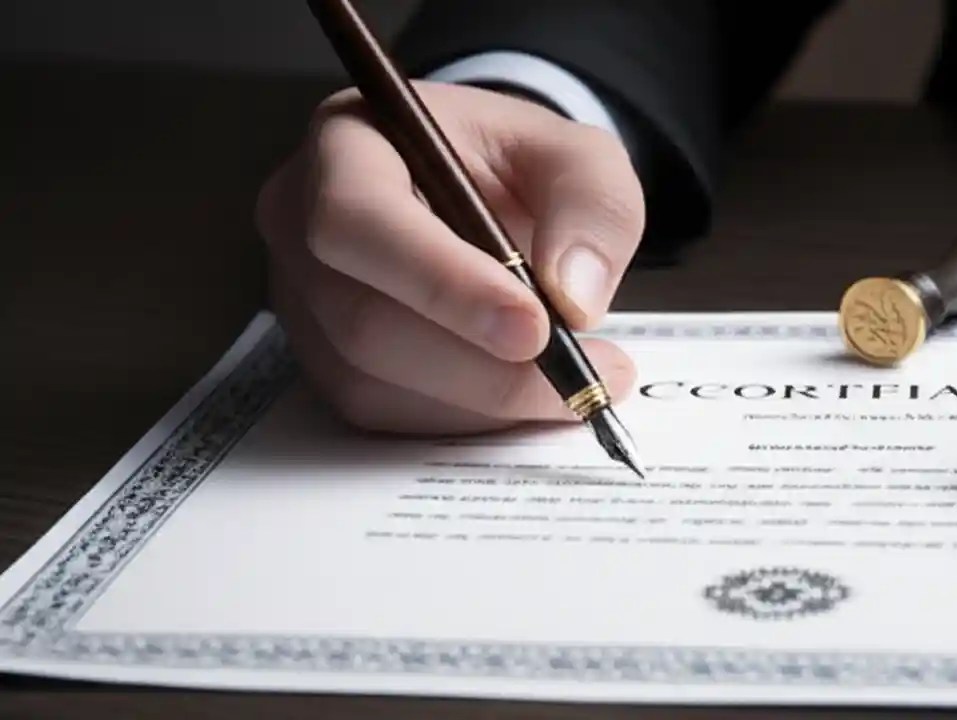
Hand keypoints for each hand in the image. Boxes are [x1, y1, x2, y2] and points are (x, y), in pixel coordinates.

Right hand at [254, 82, 643, 434]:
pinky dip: (470, 417)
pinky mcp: (328, 363)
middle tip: (580, 372)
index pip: (357, 218)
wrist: (488, 200)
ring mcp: (306, 301)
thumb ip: (593, 206)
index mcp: (348, 144)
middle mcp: (301, 223)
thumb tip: (573, 296)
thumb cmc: (516, 167)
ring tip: (577, 382)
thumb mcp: (579, 156)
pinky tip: (528, 394)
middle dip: (482, 364)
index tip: (533, 325)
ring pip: (376, 381)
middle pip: (364, 319)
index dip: (440, 281)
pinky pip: (389, 414)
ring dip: (487, 398)